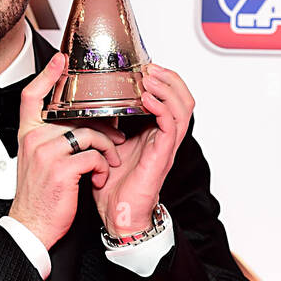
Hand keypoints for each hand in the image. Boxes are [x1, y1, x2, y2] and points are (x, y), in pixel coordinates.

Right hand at [9, 52, 127, 250]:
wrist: (32, 225)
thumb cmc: (39, 196)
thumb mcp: (38, 161)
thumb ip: (51, 140)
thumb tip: (79, 126)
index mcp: (28, 134)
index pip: (32, 96)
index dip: (47, 76)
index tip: (60, 61)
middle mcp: (35, 139)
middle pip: (76, 117)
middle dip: (103, 128)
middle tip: (117, 139)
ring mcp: (48, 152)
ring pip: (90, 135)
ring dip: (107, 150)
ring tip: (110, 163)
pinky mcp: (62, 169)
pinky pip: (94, 157)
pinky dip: (103, 168)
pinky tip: (98, 178)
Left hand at [91, 63, 194, 235]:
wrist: (118, 214)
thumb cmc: (114, 186)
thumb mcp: (109, 146)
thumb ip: (110, 125)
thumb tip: (97, 106)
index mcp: (154, 133)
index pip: (171, 98)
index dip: (163, 79)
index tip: (145, 66)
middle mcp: (164, 137)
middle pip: (183, 97)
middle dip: (169, 77)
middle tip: (150, 67)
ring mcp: (166, 146)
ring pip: (182, 107)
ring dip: (167, 87)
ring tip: (150, 76)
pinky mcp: (162, 155)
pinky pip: (170, 125)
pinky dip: (161, 107)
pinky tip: (147, 98)